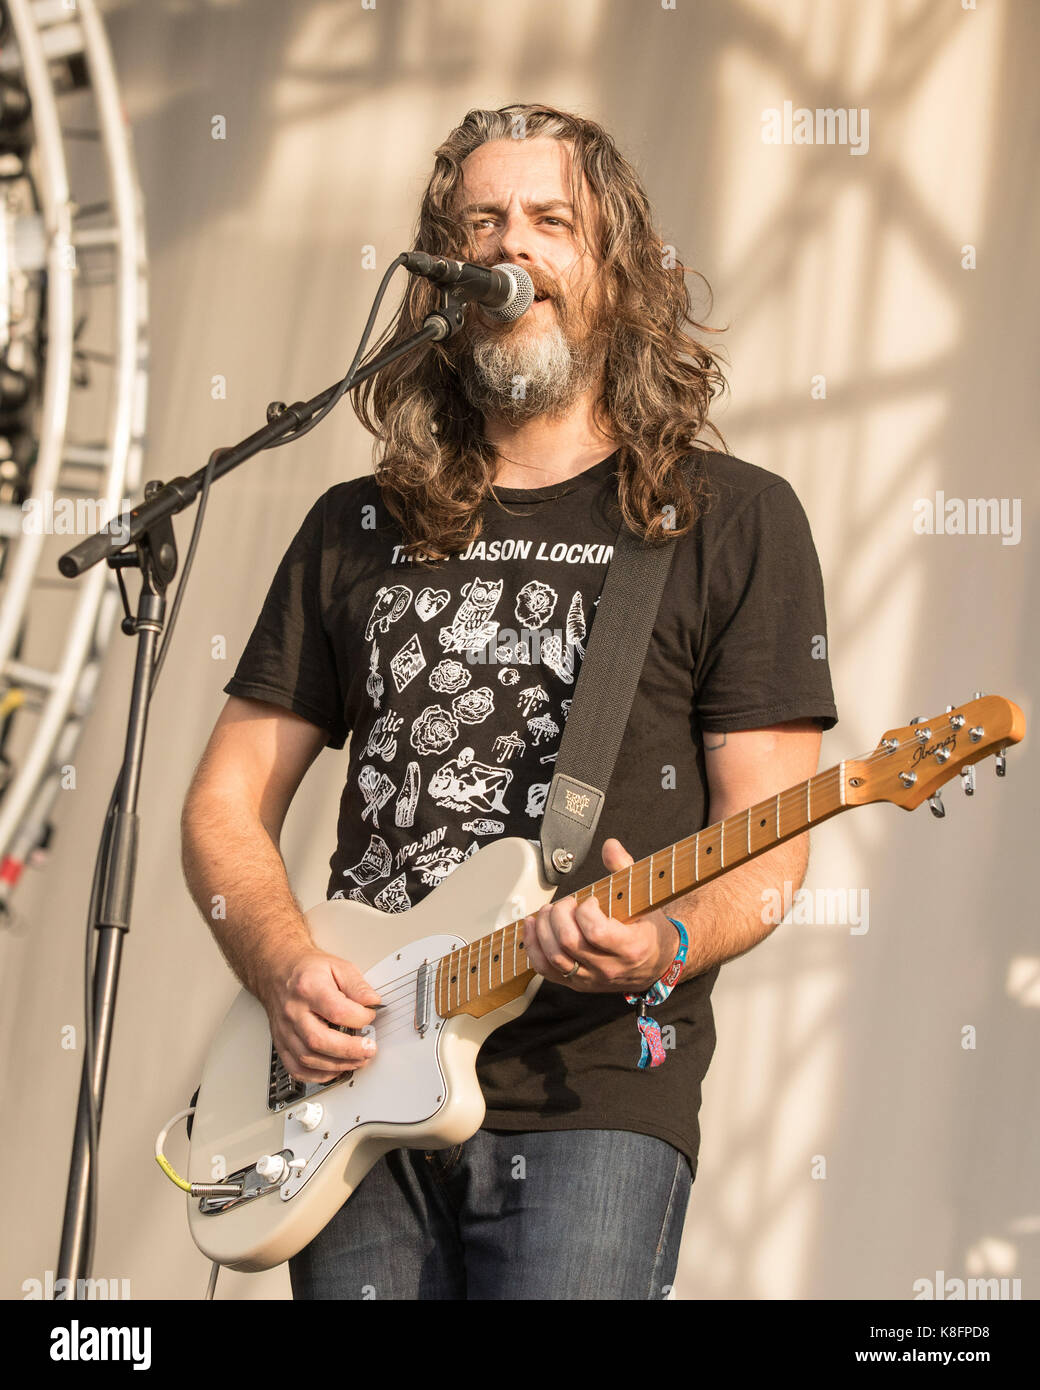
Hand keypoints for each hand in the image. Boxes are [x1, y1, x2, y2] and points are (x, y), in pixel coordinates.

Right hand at [257, 948, 381, 1084]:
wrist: (277, 970)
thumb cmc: (307, 969)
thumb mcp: (337, 966)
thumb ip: (357, 985)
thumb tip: (373, 1002)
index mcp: (308, 988)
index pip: (337, 1010)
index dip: (360, 1018)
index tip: (371, 1016)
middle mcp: (293, 1011)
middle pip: (319, 1040)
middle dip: (349, 1050)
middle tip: (369, 1049)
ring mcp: (285, 1029)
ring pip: (308, 1058)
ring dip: (337, 1065)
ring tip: (358, 1060)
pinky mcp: (281, 1042)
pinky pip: (295, 1068)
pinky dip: (316, 1075)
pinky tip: (334, 1069)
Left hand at [520, 838, 680, 993]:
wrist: (656, 962)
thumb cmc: (648, 929)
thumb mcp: (644, 898)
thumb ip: (625, 869)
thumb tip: (610, 846)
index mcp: (630, 947)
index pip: (596, 931)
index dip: (586, 910)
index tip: (591, 900)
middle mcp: (609, 968)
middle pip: (568, 942)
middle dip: (560, 914)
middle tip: (567, 903)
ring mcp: (590, 978)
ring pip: (553, 957)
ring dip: (543, 928)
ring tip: (549, 911)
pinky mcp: (576, 983)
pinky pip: (545, 970)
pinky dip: (533, 946)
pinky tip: (533, 926)